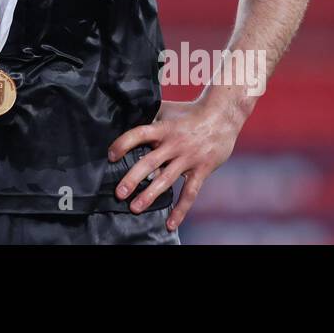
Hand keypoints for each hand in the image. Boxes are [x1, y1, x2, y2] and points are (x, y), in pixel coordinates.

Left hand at [106, 97, 242, 230]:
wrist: (222, 117)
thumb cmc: (190, 112)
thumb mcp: (167, 110)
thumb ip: (149, 116)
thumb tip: (125, 119)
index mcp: (164, 128)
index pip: (139, 134)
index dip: (124, 143)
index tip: (111, 155)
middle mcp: (174, 144)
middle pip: (150, 162)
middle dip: (132, 179)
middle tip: (119, 193)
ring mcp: (188, 158)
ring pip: (166, 180)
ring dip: (150, 195)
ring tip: (135, 208)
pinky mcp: (201, 170)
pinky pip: (189, 193)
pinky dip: (180, 209)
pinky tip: (170, 223)